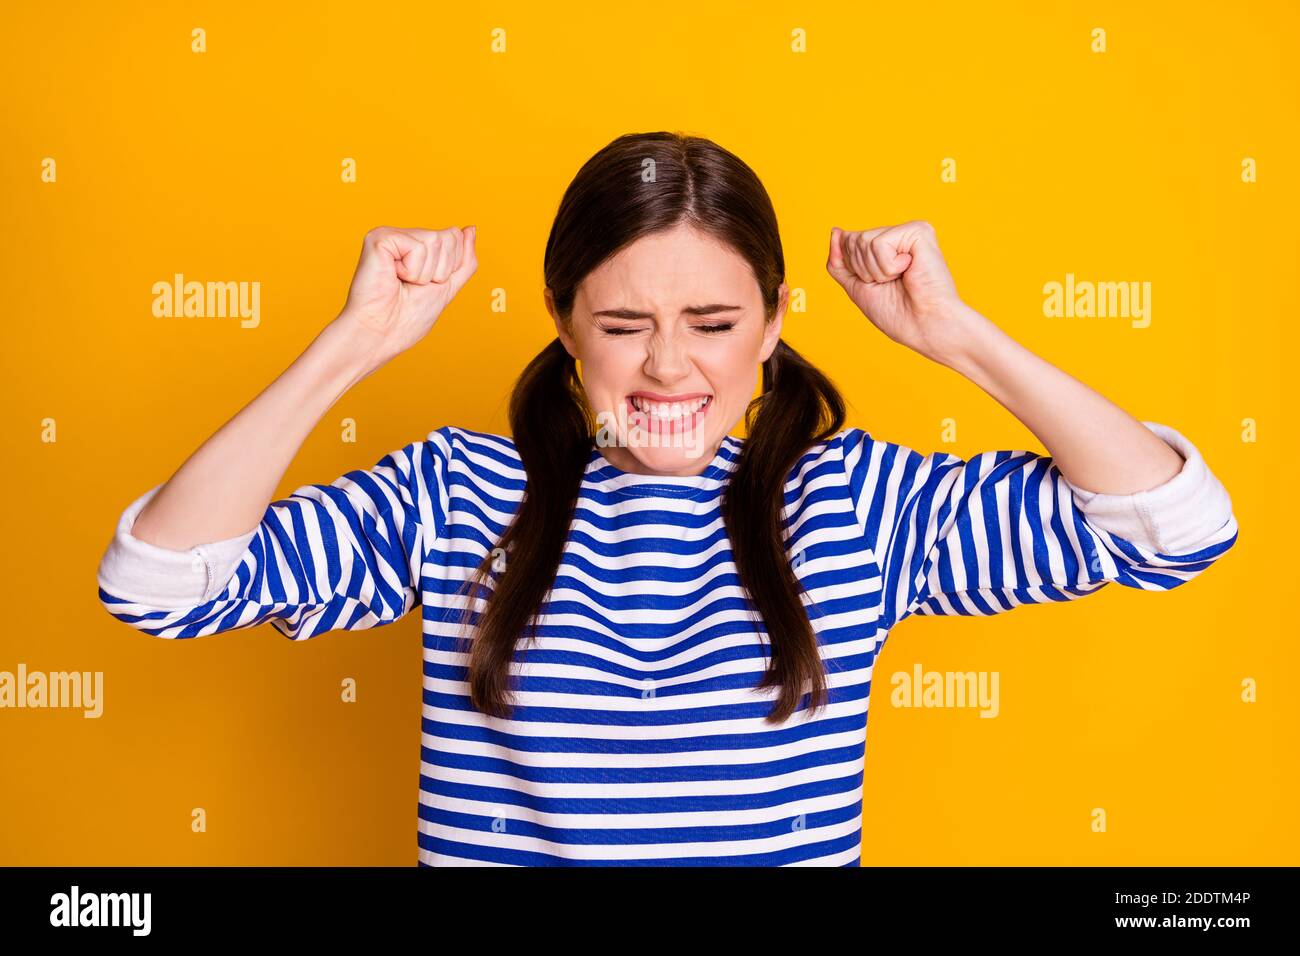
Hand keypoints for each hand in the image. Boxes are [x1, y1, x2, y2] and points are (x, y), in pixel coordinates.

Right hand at [335, 225, 477, 366]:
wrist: (381, 334)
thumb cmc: (408, 317)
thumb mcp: (447, 287)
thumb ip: (464, 260)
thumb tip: (471, 229)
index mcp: (418, 246)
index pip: (455, 238)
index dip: (449, 269)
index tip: (425, 285)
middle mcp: (403, 236)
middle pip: (449, 237)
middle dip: (439, 270)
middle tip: (412, 285)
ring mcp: (390, 235)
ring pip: (435, 241)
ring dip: (424, 273)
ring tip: (402, 283)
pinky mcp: (379, 238)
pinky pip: (418, 247)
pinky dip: (411, 270)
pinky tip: (392, 277)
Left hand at [826, 220, 968, 362]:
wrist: (924, 326)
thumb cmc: (896, 313)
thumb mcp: (856, 286)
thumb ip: (840, 261)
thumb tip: (835, 231)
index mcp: (884, 248)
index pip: (847, 243)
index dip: (855, 270)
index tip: (879, 284)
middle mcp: (896, 236)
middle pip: (853, 241)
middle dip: (864, 270)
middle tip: (891, 283)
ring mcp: (908, 232)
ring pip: (864, 242)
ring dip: (877, 271)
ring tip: (901, 279)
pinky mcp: (919, 231)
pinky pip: (879, 243)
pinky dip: (888, 267)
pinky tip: (909, 271)